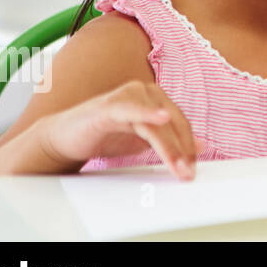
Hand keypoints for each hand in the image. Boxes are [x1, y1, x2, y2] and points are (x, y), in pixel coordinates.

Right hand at [37, 80, 198, 180]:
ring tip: (177, 166)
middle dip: (182, 151)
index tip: (193, 169)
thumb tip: (202, 146)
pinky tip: (161, 117)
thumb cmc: (105, 136)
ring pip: (156, 124)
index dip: (189, 146)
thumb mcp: (143, 141)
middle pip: (173, 124)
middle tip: (187, 174)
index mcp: (157, 99)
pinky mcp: (109, 105)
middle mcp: (146, 92)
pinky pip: (131, 109)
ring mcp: (128, 96)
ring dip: (169, 147)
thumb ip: (171, 140)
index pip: (181, 123)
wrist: (64, 138)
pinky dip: (146, 112)